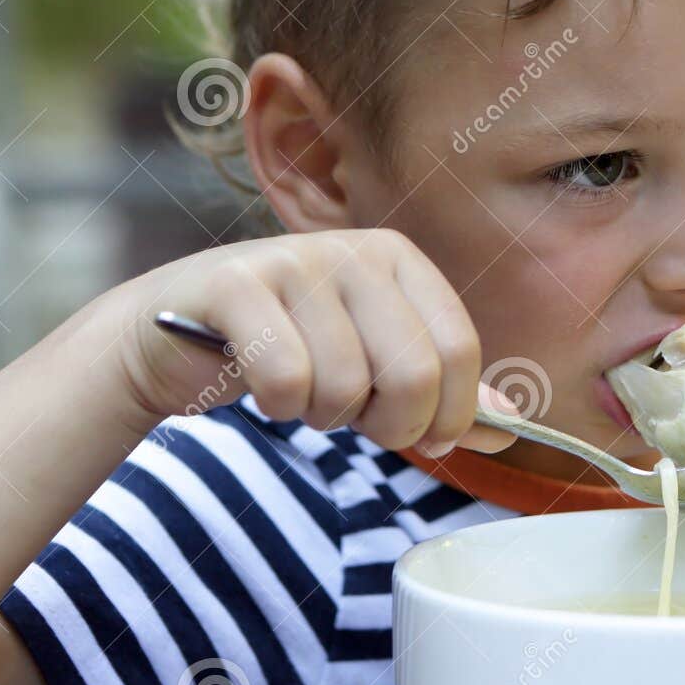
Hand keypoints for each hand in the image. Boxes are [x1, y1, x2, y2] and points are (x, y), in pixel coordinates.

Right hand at [101, 229, 514, 456]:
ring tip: (302, 392)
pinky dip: (277, 406)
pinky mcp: (234, 284)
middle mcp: (353, 248)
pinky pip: (286, 377)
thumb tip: (512, 426)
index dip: (449, 414)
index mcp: (400, 259)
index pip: (459, 350)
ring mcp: (292, 260)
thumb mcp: (375, 363)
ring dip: (322, 415)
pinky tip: (262, 386)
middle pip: (413, 374)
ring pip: (345, 386)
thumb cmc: (289, 347)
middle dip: (388, 425)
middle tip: (356, 418)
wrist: (172, 333)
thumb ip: (444, 393)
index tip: (424, 436)